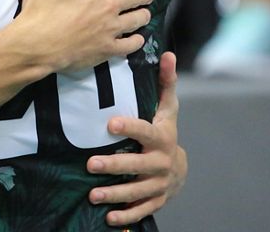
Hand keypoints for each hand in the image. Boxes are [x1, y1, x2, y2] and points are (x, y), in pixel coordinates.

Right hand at [1, 0, 152, 72]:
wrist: (35, 44)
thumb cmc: (40, 6)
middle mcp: (109, 5)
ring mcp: (110, 29)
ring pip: (139, 19)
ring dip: (142, 14)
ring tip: (142, 13)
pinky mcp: (106, 49)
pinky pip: (131, 45)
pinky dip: (136, 41)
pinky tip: (135, 39)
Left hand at [87, 51, 186, 225]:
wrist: (179, 168)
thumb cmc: (165, 131)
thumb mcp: (168, 108)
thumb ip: (165, 82)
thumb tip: (167, 53)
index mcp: (162, 138)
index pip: (145, 131)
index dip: (130, 127)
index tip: (110, 123)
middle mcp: (161, 162)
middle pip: (137, 165)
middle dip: (114, 166)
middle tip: (90, 164)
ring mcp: (158, 184)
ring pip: (136, 191)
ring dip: (115, 194)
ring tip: (92, 195)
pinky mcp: (155, 200)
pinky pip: (141, 210)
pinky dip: (126, 215)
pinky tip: (109, 217)